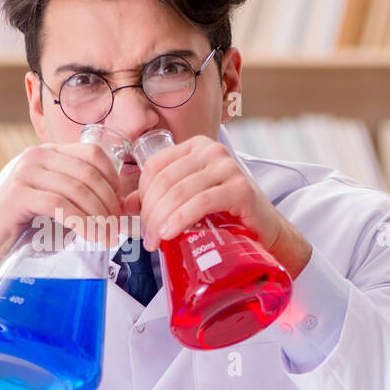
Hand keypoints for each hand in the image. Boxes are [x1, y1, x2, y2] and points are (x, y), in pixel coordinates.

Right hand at [0, 141, 125, 268]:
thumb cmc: (27, 227)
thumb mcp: (60, 204)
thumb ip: (84, 197)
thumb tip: (122, 205)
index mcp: (50, 153)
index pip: (93, 154)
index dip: (113, 180)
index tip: (120, 207)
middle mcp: (36, 156)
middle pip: (89, 173)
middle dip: (109, 203)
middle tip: (117, 228)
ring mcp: (25, 173)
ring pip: (77, 189)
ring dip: (98, 216)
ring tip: (107, 237)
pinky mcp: (18, 194)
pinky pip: (59, 205)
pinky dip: (80, 222)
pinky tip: (90, 236)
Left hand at [126, 134, 312, 277]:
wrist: (264, 232)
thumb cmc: (224, 215)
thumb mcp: (187, 201)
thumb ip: (158, 198)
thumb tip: (125, 204)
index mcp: (195, 147)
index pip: (155, 166)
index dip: (142, 196)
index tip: (141, 223)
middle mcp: (212, 150)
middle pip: (164, 180)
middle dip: (150, 212)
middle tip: (149, 239)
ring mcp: (228, 166)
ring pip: (179, 191)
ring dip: (161, 220)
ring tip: (156, 242)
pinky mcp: (240, 188)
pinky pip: (201, 201)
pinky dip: (181, 219)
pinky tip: (170, 234)